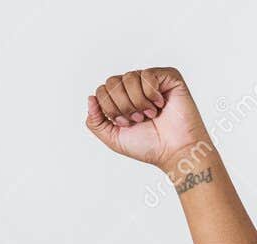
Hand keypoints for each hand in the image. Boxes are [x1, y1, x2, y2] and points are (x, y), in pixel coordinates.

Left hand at [86, 67, 209, 170]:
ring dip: (137, 102)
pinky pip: (147, 75)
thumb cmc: (147, 144)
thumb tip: (90, 98)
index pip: (102, 91)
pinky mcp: (168, 76)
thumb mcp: (112, 137)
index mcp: (120, 100)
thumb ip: (96, 121)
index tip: (124, 123)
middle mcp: (134, 88)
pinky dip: (150, 94)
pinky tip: (160, 105)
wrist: (173, 148)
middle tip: (136, 119)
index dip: (109, 108)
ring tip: (148, 114)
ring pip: (129, 77)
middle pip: (112, 82)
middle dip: (121, 105)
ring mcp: (151, 81)